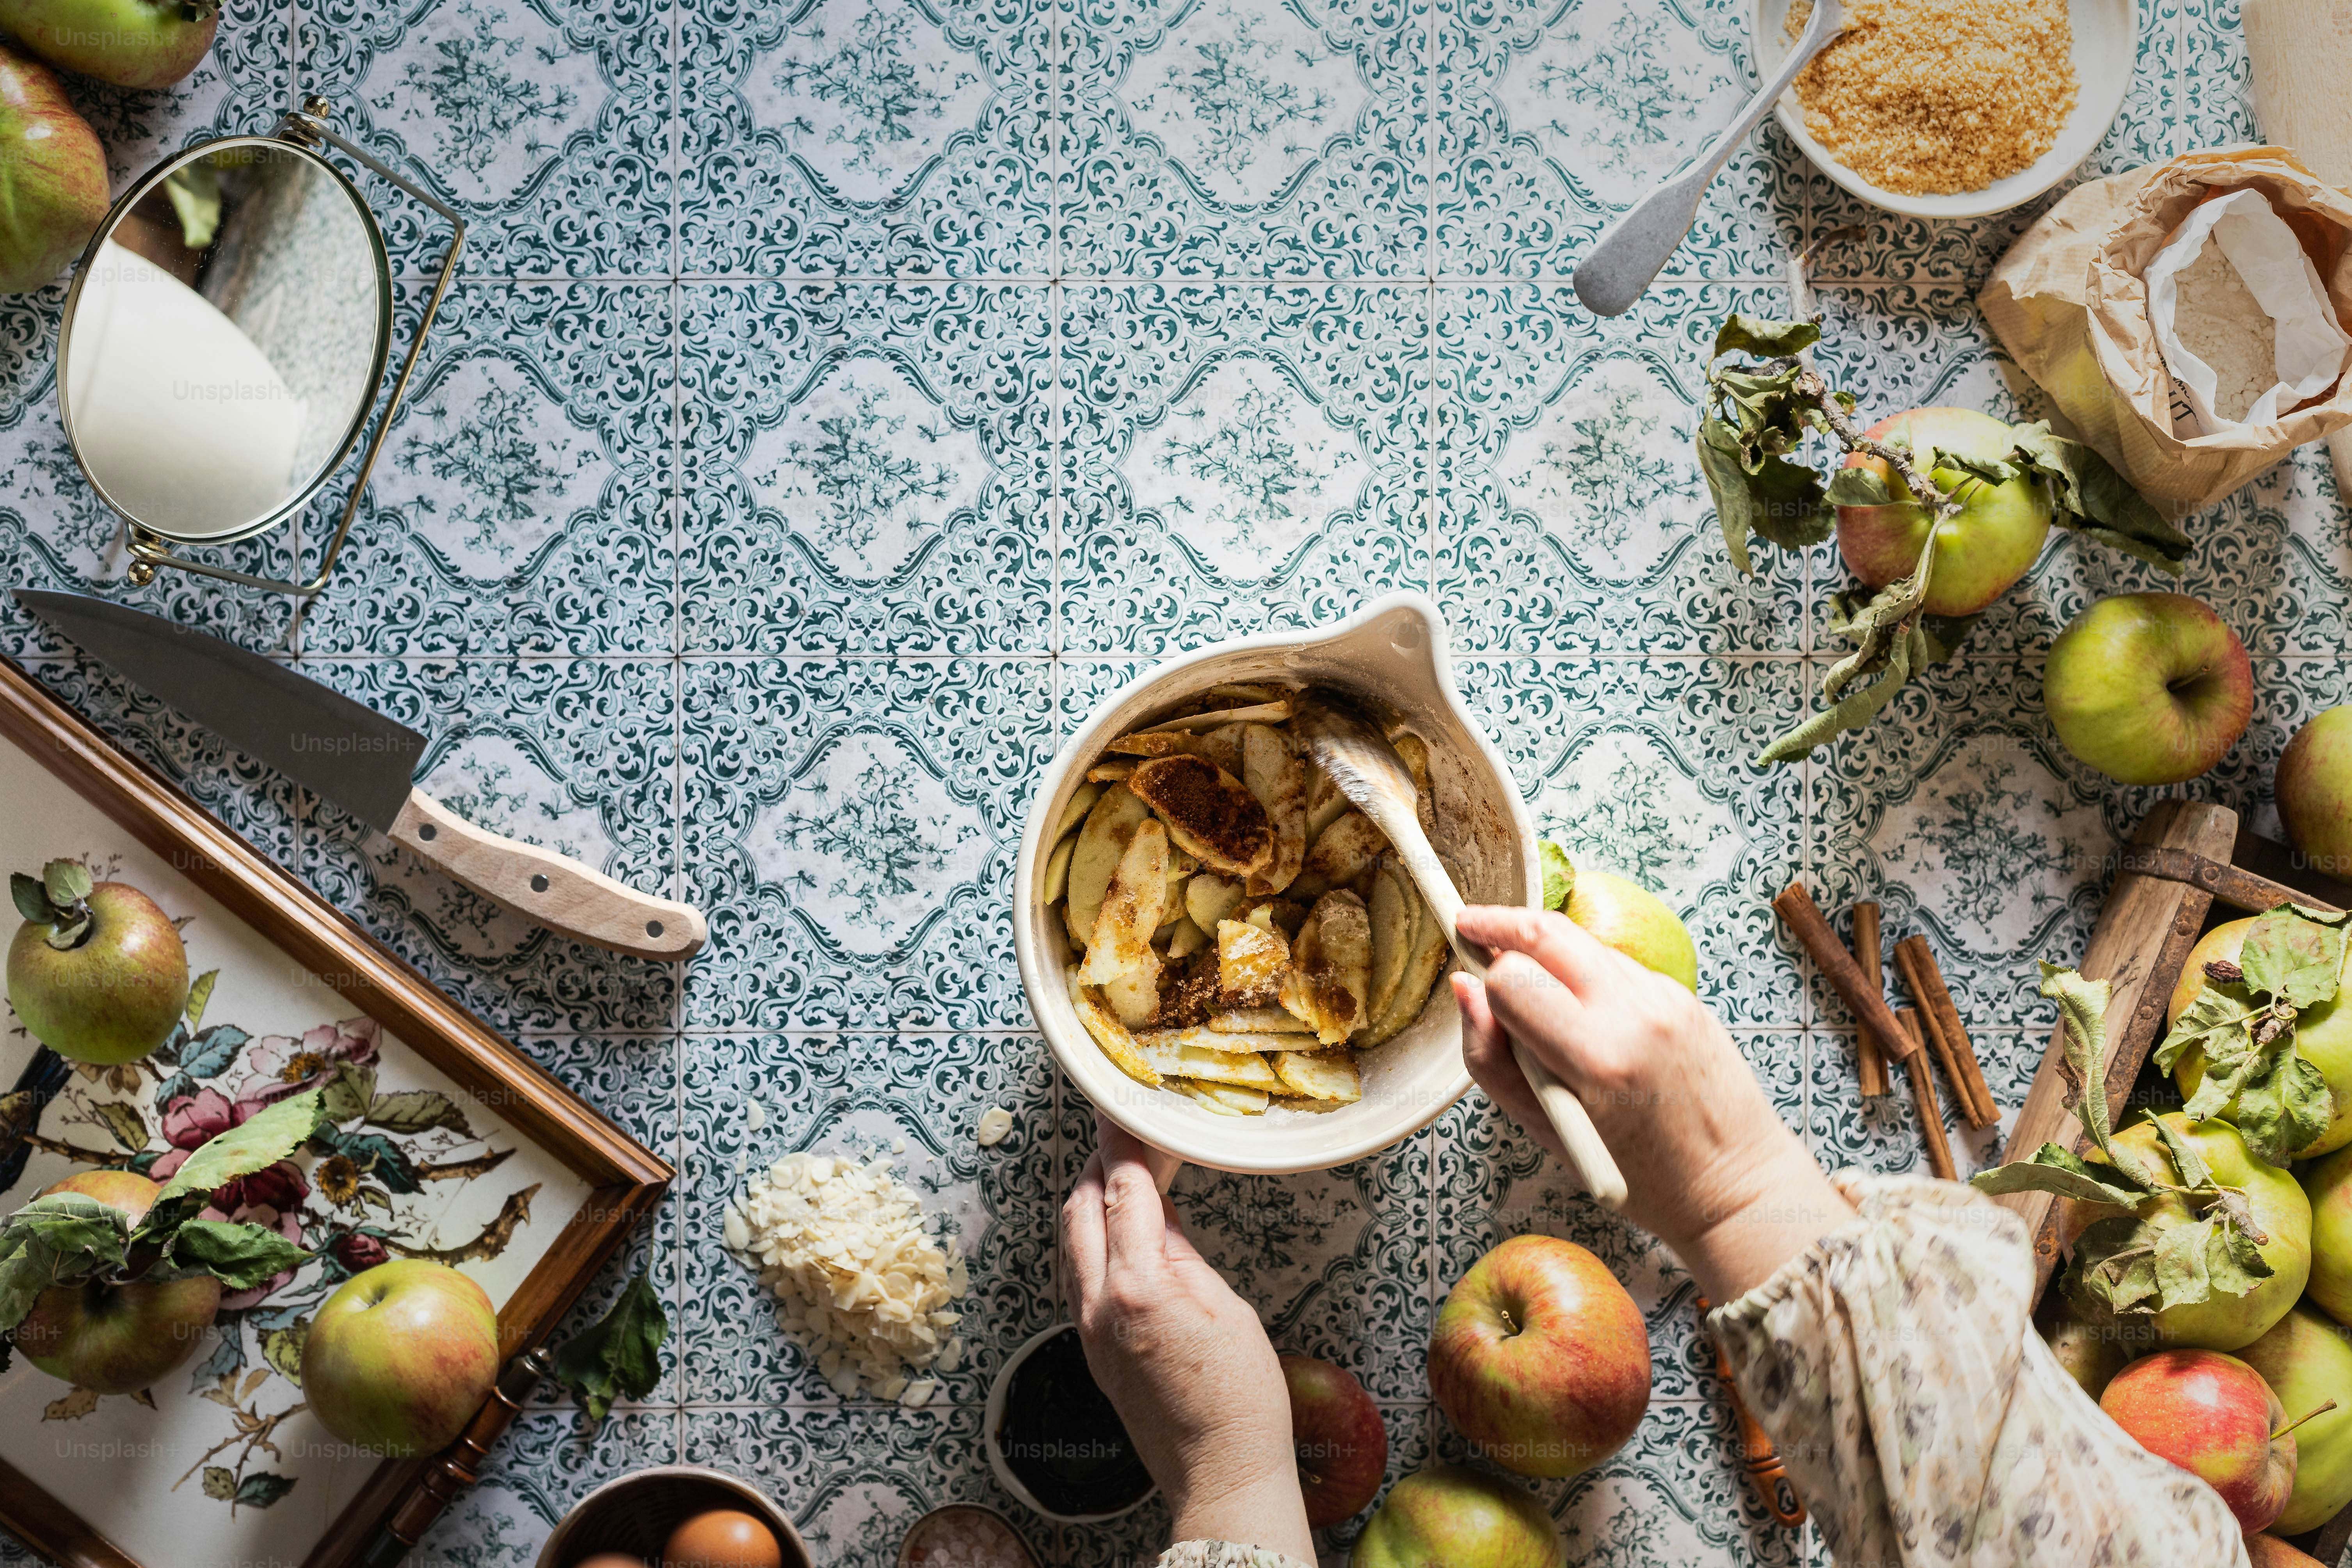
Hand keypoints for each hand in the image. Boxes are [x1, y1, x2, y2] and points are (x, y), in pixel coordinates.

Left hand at [1063, 1115, 1314, 1560]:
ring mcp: (1088, 1333)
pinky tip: (1108, 1236)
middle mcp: (1099, 1307)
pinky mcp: (1091, 1354)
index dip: (1123, 1145)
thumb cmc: (1240, 1401)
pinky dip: (1085, 1243)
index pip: (1122, 1193)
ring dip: (1085, 1203)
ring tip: (1113, 1177)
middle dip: (1096, 1166)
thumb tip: (1156, 1211)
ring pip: (1069, 1244)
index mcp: (1138, 1288)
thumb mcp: (1226, 1308)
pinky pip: (1074, 1280)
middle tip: (1120, 1138)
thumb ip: (1180, 1253)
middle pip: (1079, 1211)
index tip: (1121, 1112)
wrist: (1222, 1477)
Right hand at [1453, 905, 1852, 1302]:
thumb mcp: (1546, 1132)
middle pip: (1549, 931)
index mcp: (1597, 1057)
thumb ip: (1492, 1060)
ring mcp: (1666, 999)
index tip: (1464, 965)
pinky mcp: (1684, 996)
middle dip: (1502, 923)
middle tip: (1471, 927)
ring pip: (1584, 944)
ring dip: (1548, 952)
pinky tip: (1585, 1015)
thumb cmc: (1638, 1178)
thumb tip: (1464, 990)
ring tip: (1528, 982)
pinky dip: (1588, 977)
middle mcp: (1635, 1014)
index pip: (1513, 978)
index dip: (1483, 977)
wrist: (1737, 1184)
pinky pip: (1618, 967)